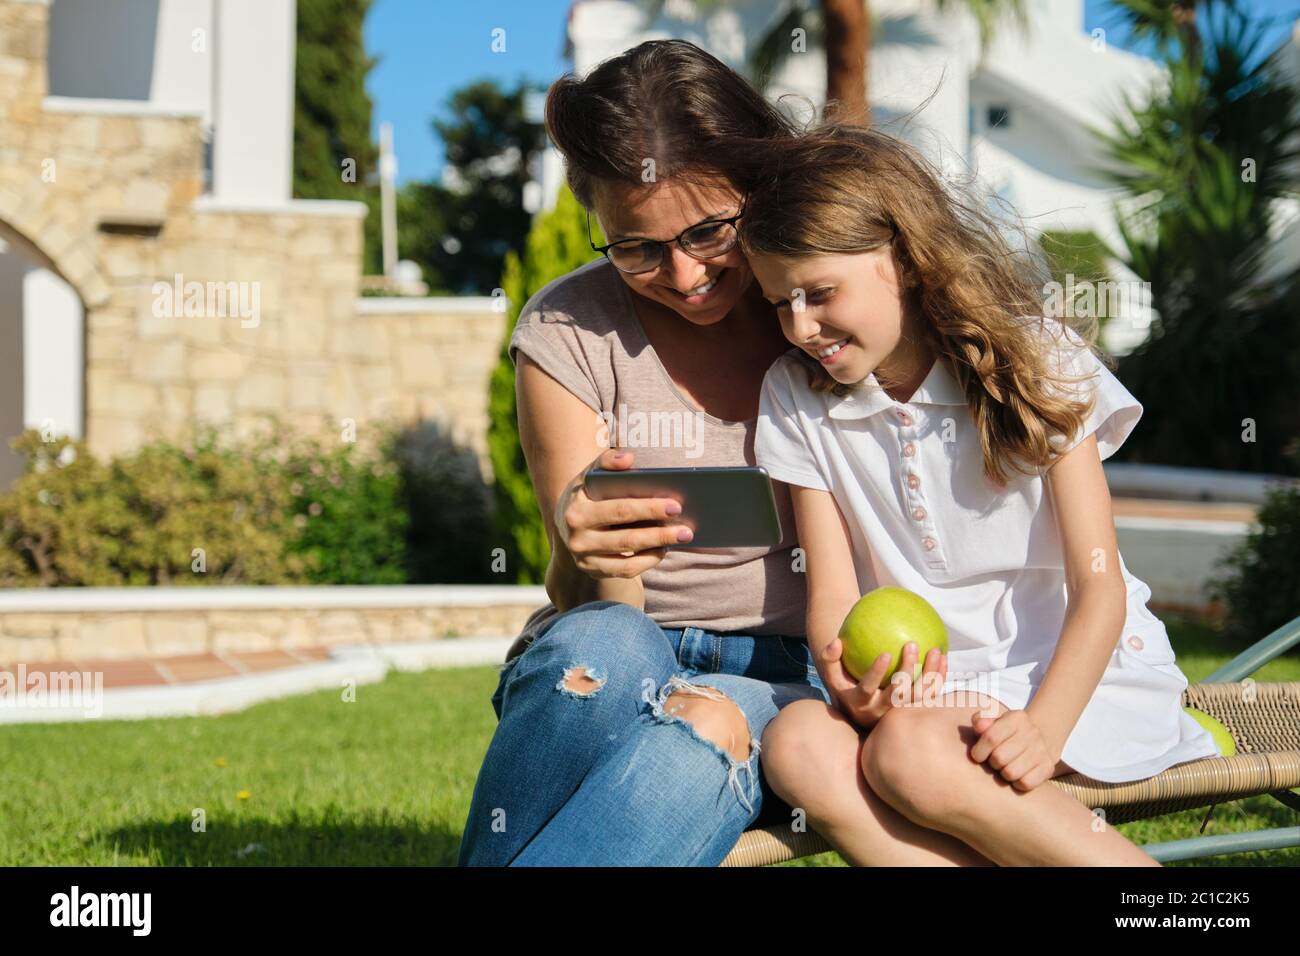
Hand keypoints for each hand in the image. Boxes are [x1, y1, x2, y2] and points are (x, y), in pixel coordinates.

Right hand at [553, 448, 692, 580]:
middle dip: (660, 533)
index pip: (619, 510)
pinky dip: (647, 561)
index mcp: (576, 511)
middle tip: (686, 529)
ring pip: (628, 557)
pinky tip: (663, 549)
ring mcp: (584, 558)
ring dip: (658, 547)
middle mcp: (577, 538)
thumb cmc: (587, 494)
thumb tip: (628, 458)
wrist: (566, 524)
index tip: (675, 505)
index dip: (649, 508)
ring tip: (681, 537)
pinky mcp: (593, 570)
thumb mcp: (589, 476)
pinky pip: (626, 570)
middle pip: (627, 538)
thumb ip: (606, 462)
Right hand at [820, 638, 947, 730]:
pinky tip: (945, 659)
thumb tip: (836, 642)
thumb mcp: (831, 674)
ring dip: (929, 675)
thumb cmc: (844, 685)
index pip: (868, 688)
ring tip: (936, 650)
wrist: (859, 713)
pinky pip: (929, 696)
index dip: (876, 673)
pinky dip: (938, 679)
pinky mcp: (913, 712)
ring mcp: (899, 714)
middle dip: (907, 670)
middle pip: (898, 693)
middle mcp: (880, 711)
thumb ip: (829, 658)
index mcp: (860, 702)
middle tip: (911, 644)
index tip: (885, 653)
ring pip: (918, 697)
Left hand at [968, 709, 1060, 791]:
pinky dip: (1017, 783)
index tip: (977, 755)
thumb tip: (979, 726)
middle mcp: (1032, 732)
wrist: (1034, 742)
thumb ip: (980, 720)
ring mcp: (1042, 750)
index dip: (979, 751)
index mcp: (1016, 717)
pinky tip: (1016, 776)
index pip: (991, 737)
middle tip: (994, 761)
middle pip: (999, 757)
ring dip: (1003, 774)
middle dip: (992, 762)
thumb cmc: (1003, 734)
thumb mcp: (991, 723)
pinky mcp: (1049, 767)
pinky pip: (1026, 783)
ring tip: (1004, 767)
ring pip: (1011, 773)